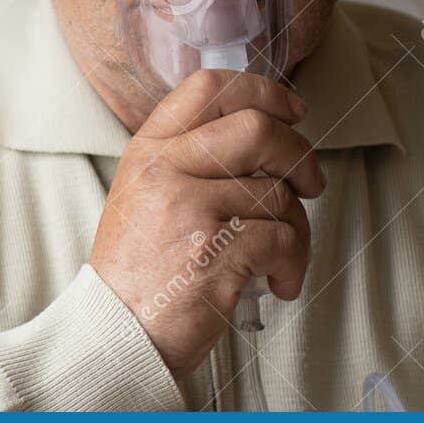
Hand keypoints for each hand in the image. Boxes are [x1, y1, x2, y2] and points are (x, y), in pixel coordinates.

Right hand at [89, 70, 324, 380]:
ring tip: (282, 256)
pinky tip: (277, 281)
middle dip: (299, 155)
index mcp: (148, 151)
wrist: (114, 334)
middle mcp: (165, 171)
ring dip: (298, 228)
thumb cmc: (137, 274)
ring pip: (278, 193)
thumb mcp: (143, 196)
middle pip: (258, 129)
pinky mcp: (214, 253)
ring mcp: (188, 210)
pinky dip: (293, 263)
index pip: (210, 87)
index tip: (290, 113)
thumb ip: (188, 160)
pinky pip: (283, 239)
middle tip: (309, 184)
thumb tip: (264, 138)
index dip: (263, 92)